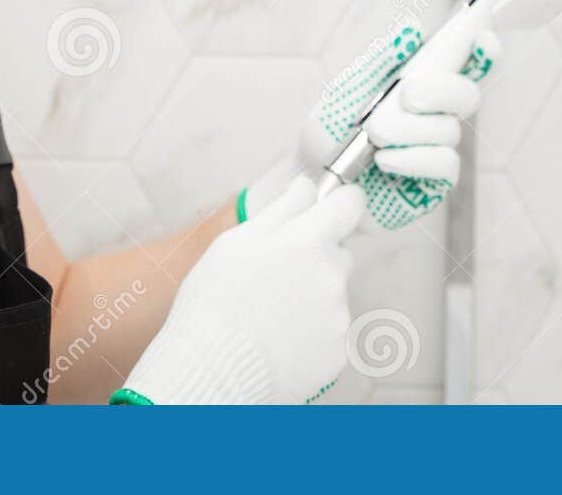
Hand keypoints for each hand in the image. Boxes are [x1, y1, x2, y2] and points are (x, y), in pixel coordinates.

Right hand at [116, 177, 363, 403]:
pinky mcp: (336, 354)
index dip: (338, 204)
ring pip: (332, 293)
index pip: (351, 204)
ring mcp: (338, 318)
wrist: (210, 373)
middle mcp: (333, 278)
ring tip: (267, 315)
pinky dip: (310, 332)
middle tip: (273, 275)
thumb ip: (281, 210)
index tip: (325, 210)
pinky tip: (276, 340)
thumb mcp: (235, 242)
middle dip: (314, 257)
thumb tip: (306, 187)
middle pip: (338, 253)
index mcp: (309, 243)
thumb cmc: (213, 304)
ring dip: (310, 296)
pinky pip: (328, 330)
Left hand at [245, 13, 495, 230]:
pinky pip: (444, 164)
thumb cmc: (331, 132)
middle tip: (407, 95)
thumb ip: (380, 61)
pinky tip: (384, 160)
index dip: (483, 50)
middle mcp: (436, 116)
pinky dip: (413, 158)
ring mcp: (438, 150)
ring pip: (449, 131)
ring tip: (373, 134)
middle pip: (468, 95)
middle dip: (442, 90)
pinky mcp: (434, 184)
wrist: (311, 180)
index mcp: (421, 86)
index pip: (464, 64)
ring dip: (408, 129)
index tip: (482, 38)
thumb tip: (412, 30)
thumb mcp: (347, 90)